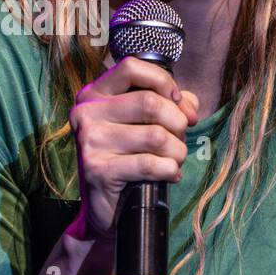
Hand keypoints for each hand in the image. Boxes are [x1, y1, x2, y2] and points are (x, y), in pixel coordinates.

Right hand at [68, 57, 199, 238]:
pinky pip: (150, 164)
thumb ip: (171, 103)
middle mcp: (86, 112)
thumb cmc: (129, 157)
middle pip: (150, 103)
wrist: (107, 207)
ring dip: (177, 150)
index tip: (177, 103)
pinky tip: (169, 175)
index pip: (132, 67)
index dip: (163, 82)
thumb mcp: (145, 123)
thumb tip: (189, 105)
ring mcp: (90, 141)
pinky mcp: (98, 170)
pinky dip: (170, 170)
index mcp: (94, 94)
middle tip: (179, 139)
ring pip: (156, 135)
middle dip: (178, 123)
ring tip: (174, 159)